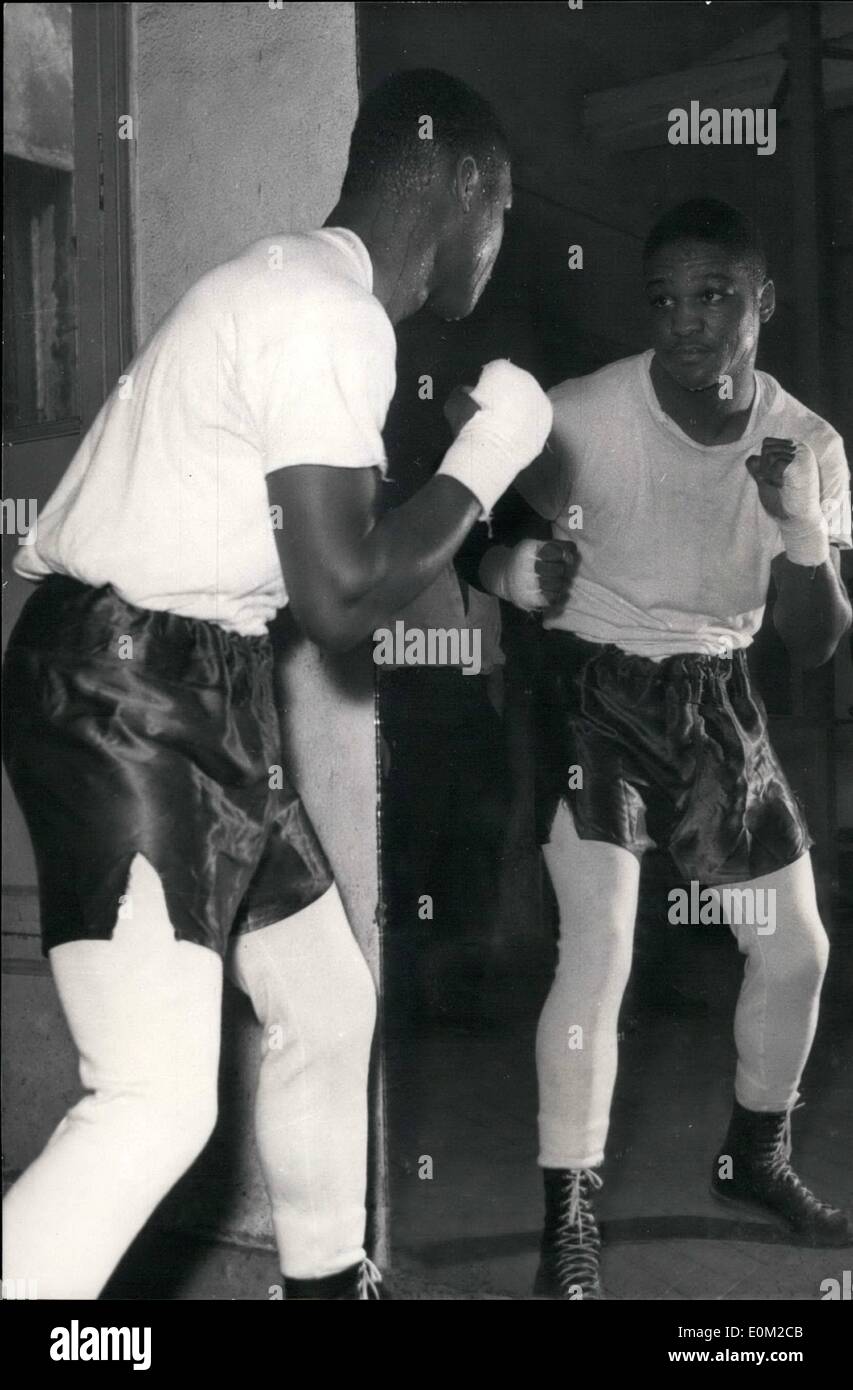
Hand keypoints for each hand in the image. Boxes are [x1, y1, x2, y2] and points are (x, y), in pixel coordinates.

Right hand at [437, 360, 552, 516]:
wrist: (489, 449)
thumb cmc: (468, 422)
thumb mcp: (456, 401)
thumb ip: (465, 391)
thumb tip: (469, 393)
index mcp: (502, 368)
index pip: (493, 371)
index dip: (485, 385)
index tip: (478, 399)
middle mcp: (526, 379)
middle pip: (515, 385)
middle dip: (506, 396)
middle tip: (493, 415)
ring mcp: (539, 399)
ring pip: (528, 402)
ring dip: (520, 411)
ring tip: (505, 429)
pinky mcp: (547, 421)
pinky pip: (535, 420)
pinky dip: (528, 428)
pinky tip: (515, 439)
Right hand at [481, 537, 578, 611]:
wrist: (502, 576)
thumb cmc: (526, 559)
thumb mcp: (536, 546)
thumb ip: (556, 545)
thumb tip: (573, 550)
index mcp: (527, 550)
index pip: (554, 552)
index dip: (565, 555)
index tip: (566, 558)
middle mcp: (524, 567)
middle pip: (558, 570)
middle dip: (562, 570)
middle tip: (558, 570)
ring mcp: (525, 585)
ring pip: (557, 585)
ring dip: (561, 583)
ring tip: (554, 581)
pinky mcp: (527, 599)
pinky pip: (552, 599)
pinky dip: (556, 595)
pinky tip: (552, 591)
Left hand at [746, 437, 820, 523]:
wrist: (798, 520)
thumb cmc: (783, 503)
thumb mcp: (767, 482)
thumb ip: (759, 469)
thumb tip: (750, 458)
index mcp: (795, 451)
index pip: (767, 443)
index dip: (762, 461)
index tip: (774, 478)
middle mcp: (801, 449)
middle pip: (766, 446)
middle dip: (764, 467)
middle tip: (778, 483)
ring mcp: (802, 455)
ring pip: (768, 453)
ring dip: (767, 472)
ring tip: (781, 485)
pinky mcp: (800, 462)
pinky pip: (773, 461)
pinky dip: (771, 476)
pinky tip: (781, 485)